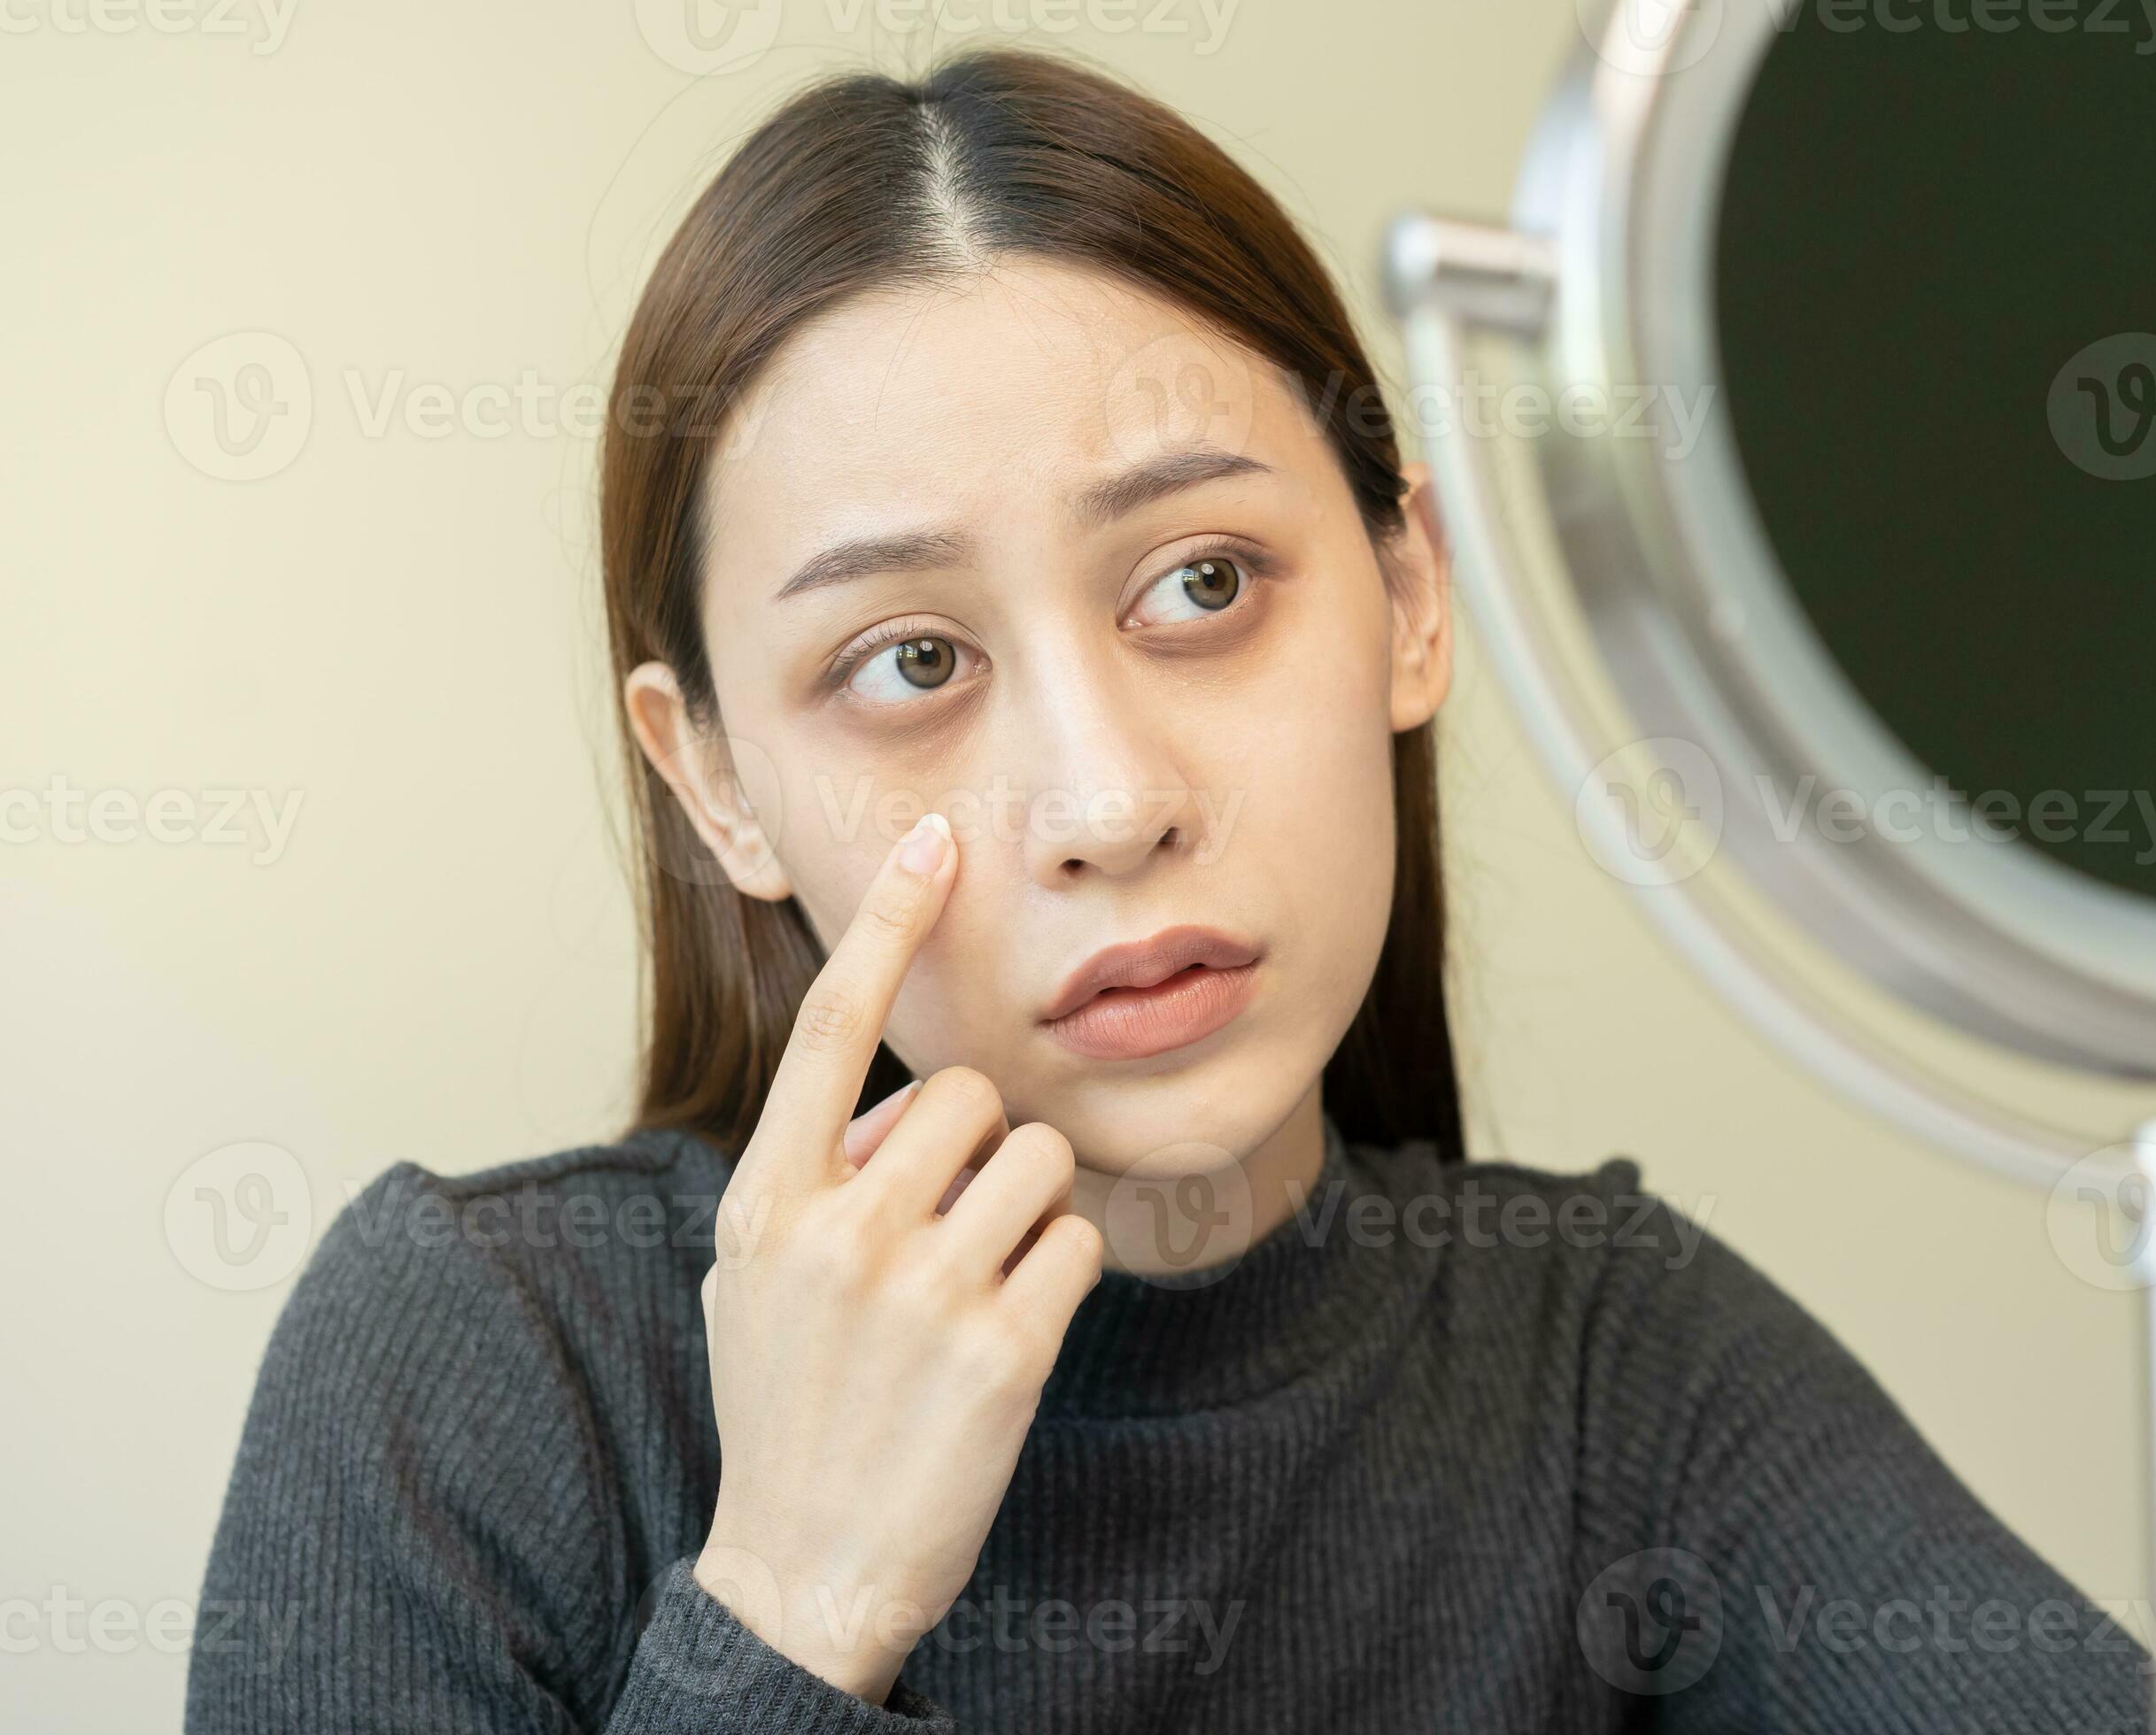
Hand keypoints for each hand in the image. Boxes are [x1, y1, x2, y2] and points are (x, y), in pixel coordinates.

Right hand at [691, 812, 1104, 1704]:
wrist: (809, 1569)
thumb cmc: (789, 1407)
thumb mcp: (755, 1282)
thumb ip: (816, 1178)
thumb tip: (903, 1107)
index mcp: (764, 1202)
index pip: (829, 1028)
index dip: (889, 925)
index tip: (935, 842)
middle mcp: (837, 1230)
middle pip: (968, 1094)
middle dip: (976, 1148)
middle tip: (947, 1234)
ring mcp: (921, 1290)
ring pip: (1037, 1156)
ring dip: (1026, 1209)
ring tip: (977, 1287)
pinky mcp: (1003, 1348)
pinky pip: (1078, 1240)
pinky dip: (1060, 1273)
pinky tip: (1012, 1333)